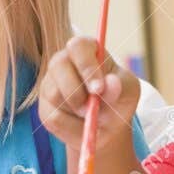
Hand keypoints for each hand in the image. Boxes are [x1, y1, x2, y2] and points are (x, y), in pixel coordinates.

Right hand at [38, 35, 140, 154]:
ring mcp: (50, 83)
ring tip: (92, 114)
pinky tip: (83, 124)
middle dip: (76, 90)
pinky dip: (72, 127)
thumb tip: (112, 82)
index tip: (98, 88)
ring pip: (54, 94)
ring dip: (77, 110)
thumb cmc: (118, 100)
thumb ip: (121, 87)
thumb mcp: (128, 92)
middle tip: (91, 108)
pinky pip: (54, 118)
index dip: (86, 65)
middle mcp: (63, 61)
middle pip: (58, 65)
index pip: (78, 46)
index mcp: (86, 50)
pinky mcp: (45, 107)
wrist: (107, 127)